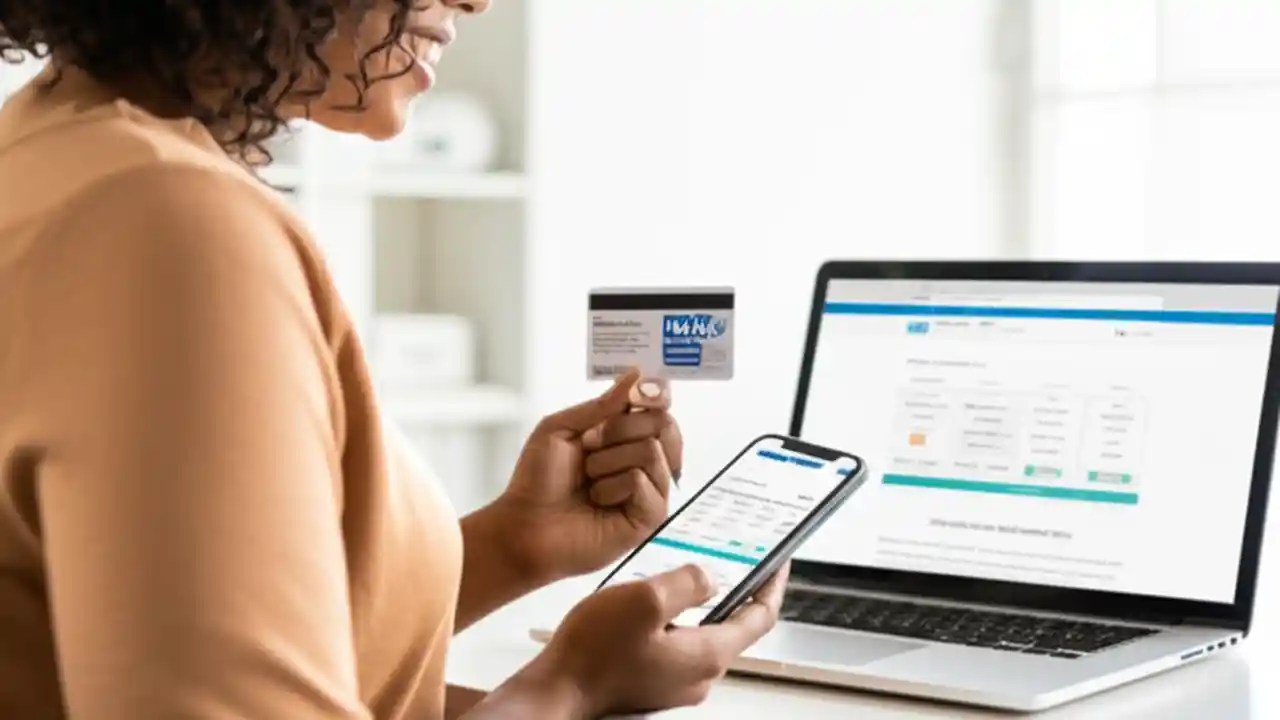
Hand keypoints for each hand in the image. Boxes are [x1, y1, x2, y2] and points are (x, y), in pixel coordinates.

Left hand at [489, 370, 682, 582]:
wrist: (525, 525)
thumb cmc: (537, 481)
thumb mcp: (561, 428)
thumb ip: (603, 404)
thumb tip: (639, 374)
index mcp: (625, 438)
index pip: (658, 408)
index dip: (655, 395)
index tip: (643, 392)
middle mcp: (644, 462)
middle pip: (664, 424)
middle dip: (621, 428)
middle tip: (591, 445)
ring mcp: (651, 491)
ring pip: (651, 451)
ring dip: (608, 460)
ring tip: (588, 479)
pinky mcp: (650, 518)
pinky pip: (642, 481)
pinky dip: (612, 486)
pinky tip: (597, 500)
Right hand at [526, 563, 789, 717]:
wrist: (557, 692)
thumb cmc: (593, 653)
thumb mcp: (644, 600)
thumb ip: (686, 583)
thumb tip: (708, 577)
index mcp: (706, 654)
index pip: (760, 619)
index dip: (772, 586)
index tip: (778, 561)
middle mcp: (698, 675)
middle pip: (733, 627)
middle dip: (736, 590)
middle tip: (732, 556)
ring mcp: (676, 682)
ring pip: (703, 634)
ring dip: (701, 604)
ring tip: (686, 571)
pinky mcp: (654, 681)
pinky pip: (678, 645)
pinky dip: (676, 620)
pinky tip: (654, 601)